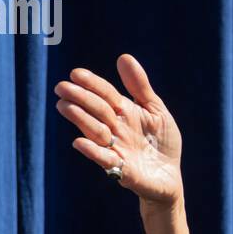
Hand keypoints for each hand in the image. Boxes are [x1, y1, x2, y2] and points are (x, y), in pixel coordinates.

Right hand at [53, 54, 182, 207]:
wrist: (170, 176)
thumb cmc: (162, 142)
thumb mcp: (155, 110)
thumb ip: (140, 87)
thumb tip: (123, 57)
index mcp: (123, 112)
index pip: (105, 94)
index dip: (91, 84)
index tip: (75, 73)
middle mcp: (115, 129)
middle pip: (96, 111)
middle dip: (80, 99)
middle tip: (62, 88)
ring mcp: (116, 149)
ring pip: (95, 132)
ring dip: (81, 119)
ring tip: (66, 107)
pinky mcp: (122, 170)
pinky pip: (105, 160)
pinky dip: (92, 152)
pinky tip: (79, 142)